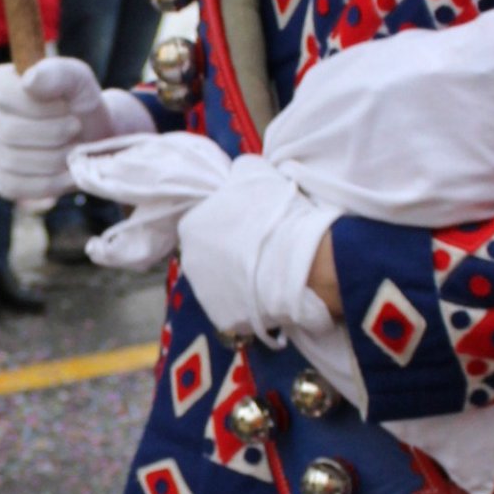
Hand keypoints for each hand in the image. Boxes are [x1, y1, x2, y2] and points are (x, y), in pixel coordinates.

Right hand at [0, 57, 144, 205]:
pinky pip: (12, 186)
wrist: (90, 136)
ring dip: (53, 160)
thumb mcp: (80, 82)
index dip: (43, 108)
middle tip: (77, 131)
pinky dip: (47, 184)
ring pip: (10, 162)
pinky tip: (66, 174)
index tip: (71, 110)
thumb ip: (60, 73)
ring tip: (74, 152)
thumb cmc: (80, 105)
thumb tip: (30, 80)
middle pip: (8, 132)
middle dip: (52, 135)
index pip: (3, 97)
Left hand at [178, 158, 338, 349]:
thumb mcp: (254, 172)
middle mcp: (189, 262)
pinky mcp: (224, 320)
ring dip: (238, 279)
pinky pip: (237, 309)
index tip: (250, 226)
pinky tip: (271, 294)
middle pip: (208, 256)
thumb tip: (235, 177)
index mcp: (191, 226)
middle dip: (230, 253)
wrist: (303, 260)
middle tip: (260, 249)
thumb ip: (236, 174)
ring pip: (221, 284)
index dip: (228, 224)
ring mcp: (205, 295)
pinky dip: (251, 304)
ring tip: (269, 272)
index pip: (202, 224)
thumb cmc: (278, 211)